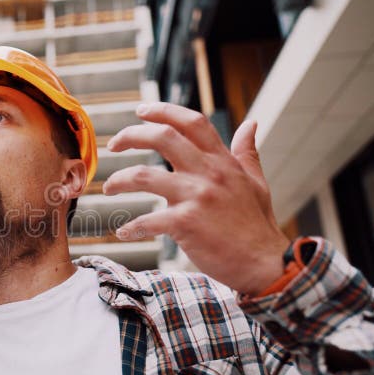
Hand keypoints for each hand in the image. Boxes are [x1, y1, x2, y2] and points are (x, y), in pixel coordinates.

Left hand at [103, 103, 289, 294]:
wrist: (264, 263)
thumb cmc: (258, 225)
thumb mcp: (256, 183)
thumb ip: (246, 153)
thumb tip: (251, 124)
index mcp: (222, 162)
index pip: (192, 122)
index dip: (163, 111)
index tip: (141, 111)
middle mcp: (208, 173)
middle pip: (162, 138)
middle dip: (130, 136)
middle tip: (113, 145)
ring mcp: (196, 197)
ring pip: (143, 176)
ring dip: (119, 180)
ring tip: (108, 188)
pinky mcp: (186, 223)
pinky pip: (147, 221)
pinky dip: (131, 228)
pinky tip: (124, 232)